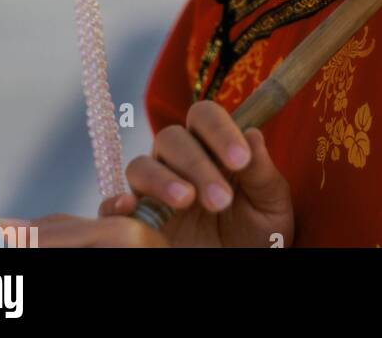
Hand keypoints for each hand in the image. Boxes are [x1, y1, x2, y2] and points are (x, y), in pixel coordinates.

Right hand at [109, 103, 293, 248]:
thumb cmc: (256, 234)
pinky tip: (130, 208)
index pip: (205, 117)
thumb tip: (252, 135)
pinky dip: (115, 202)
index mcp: (213, 148)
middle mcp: (179, 161)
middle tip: (221, 200)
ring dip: (163, 179)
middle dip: (197, 165)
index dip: (220, 131)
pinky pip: (111, 204)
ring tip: (187, 201)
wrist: (239, 266)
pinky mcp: (136, 221)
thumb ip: (262, 173)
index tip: (240, 160)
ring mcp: (154, 190)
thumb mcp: (270, 206)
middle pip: (171, 138)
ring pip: (141, 165)